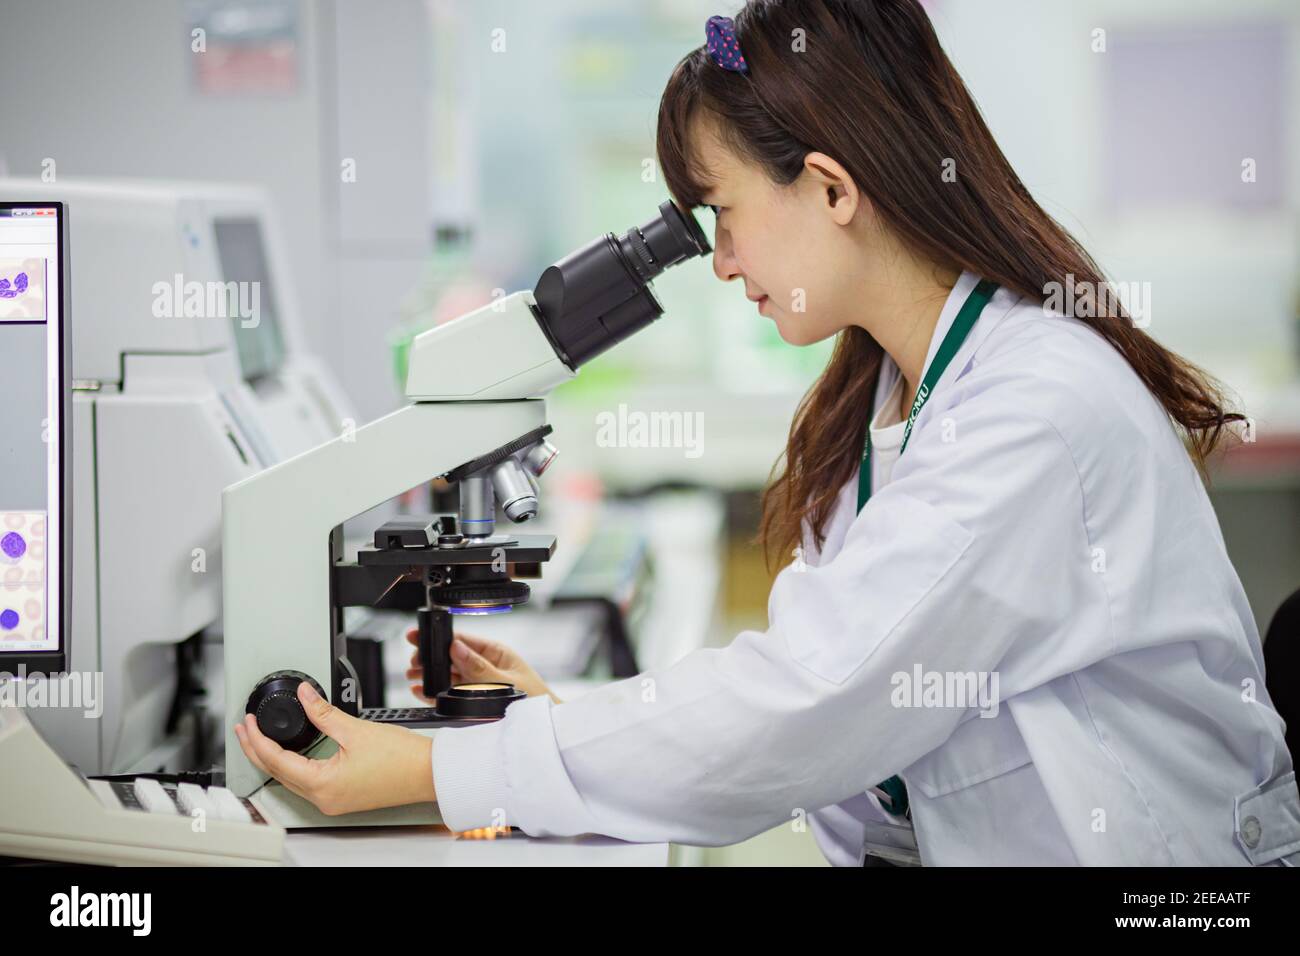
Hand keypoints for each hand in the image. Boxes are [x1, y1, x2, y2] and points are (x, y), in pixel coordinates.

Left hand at [234, 682, 435, 815]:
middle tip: (245, 728)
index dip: (257, 739)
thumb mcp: (356, 729)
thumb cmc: (402, 759)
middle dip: (257, 749)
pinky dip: (294, 766)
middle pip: (277, 773)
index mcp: (322, 784)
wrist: (429, 773)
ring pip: (291, 779)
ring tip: (262, 738)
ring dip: (274, 758)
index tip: (248, 723)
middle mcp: (323, 798)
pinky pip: (308, 782)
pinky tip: (293, 752)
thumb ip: (323, 711)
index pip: (275, 760)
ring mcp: (333, 800)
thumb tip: (305, 695)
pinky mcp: (343, 797)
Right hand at [406, 629, 560, 703]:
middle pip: (451, 656)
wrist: (545, 725)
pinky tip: (421, 689)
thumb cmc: (535, 698)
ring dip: (429, 673)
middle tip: (414, 662)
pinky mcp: (474, 697)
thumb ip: (479, 667)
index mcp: (495, 653)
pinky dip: (434, 690)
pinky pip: (450, 690)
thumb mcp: (506, 681)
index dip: (441, 638)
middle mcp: (484, 664)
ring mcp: (478, 680)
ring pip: (448, 673)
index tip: (422, 637)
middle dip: (431, 657)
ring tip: (412, 675)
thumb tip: (457, 648)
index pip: (463, 640)